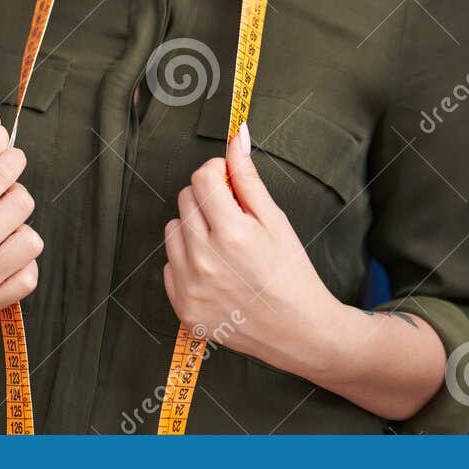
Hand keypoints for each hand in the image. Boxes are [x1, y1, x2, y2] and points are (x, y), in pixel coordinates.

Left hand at [161, 123, 342, 374]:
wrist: (298, 330)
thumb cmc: (292, 275)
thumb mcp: (276, 220)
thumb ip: (248, 178)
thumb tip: (236, 138)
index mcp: (231, 234)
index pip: (201, 178)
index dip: (217, 172)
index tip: (229, 181)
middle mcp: (204, 260)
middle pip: (185, 200)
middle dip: (207, 198)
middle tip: (234, 216)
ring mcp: (189, 287)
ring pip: (173, 230)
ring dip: (194, 228)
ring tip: (224, 245)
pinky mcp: (182, 307)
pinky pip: (169, 265)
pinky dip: (188, 260)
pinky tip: (215, 270)